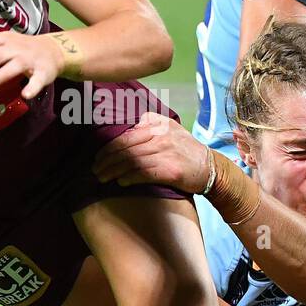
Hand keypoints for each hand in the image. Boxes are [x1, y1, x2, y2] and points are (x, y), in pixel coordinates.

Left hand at [0, 30, 63, 99]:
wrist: (54, 50)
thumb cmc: (23, 46)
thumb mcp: (3, 39)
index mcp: (5, 41)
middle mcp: (16, 49)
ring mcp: (30, 60)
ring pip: (16, 66)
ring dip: (3, 74)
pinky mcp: (43, 72)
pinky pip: (37, 80)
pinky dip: (32, 87)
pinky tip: (25, 95)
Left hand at [92, 111, 212, 191]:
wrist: (210, 167)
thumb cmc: (186, 151)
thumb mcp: (169, 129)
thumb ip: (149, 127)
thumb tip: (125, 132)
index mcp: (157, 124)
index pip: (126, 135)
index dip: (108, 148)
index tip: (98, 157)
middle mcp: (160, 135)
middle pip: (126, 148)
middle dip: (106, 161)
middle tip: (95, 170)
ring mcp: (166, 152)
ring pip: (131, 161)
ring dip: (113, 171)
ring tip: (102, 178)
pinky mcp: (171, 169)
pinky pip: (143, 173)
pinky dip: (129, 178)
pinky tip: (121, 182)